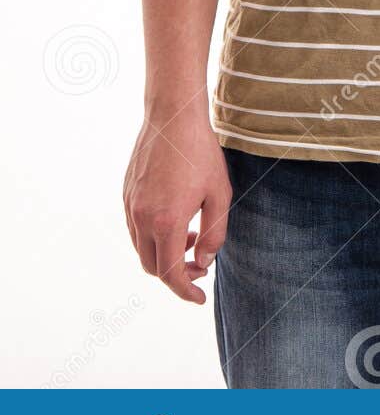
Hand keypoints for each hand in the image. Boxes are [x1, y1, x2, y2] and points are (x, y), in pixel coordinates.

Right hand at [123, 104, 230, 304]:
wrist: (173, 116)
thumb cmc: (201, 153)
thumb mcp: (219, 194)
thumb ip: (214, 234)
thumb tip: (203, 263)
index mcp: (165, 222)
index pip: (170, 274)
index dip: (185, 291)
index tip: (200, 298)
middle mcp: (141, 218)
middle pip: (152, 267)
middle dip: (176, 273)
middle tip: (200, 262)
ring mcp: (130, 206)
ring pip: (142, 248)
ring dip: (165, 253)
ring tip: (192, 234)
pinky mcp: (125, 193)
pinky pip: (136, 228)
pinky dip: (154, 235)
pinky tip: (176, 217)